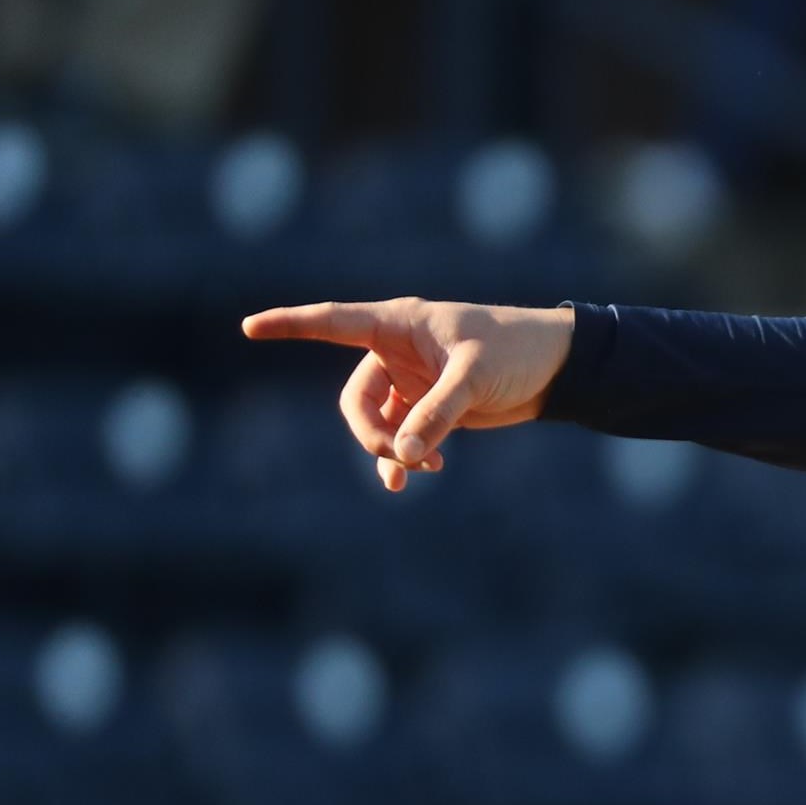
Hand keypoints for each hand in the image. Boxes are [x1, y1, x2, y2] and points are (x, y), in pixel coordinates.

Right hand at [238, 298, 575, 492]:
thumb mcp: (475, 378)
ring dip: (391, 451)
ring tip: (426, 470)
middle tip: (403, 457)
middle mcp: (396, 351)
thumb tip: (404, 454)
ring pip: (377, 423)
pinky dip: (400, 460)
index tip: (250, 328)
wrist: (555, 368)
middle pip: (355, 399)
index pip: (332, 320)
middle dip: (370, 433)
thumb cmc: (516, 351)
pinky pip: (400, 437)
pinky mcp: (429, 407)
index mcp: (397, 324)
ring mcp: (410, 381)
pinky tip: (402, 484)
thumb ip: (438, 414)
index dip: (291, 324)